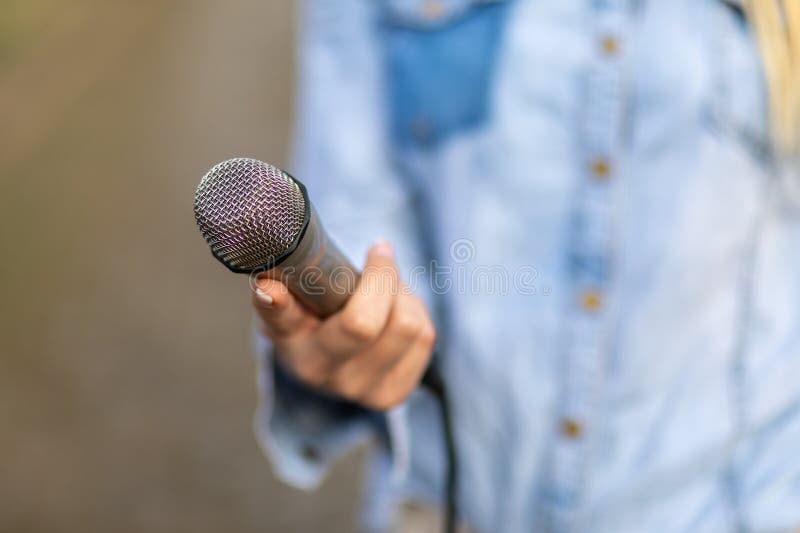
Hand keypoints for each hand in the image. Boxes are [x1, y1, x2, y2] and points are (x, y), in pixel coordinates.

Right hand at [252, 241, 435, 410]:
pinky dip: (416, 311)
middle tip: (377, 254)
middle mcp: (331, 379)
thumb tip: (266, 288)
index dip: (280, 306)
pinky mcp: (400, 390)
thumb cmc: (310, 320)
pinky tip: (395, 310)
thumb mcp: (289, 308)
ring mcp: (368, 391)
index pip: (289, 323)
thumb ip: (280, 298)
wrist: (331, 357)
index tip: (268, 287)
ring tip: (386, 288)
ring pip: (407, 324)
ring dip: (402, 294)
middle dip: (381, 275)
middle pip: (365, 322)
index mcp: (298, 354)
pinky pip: (425, 335)